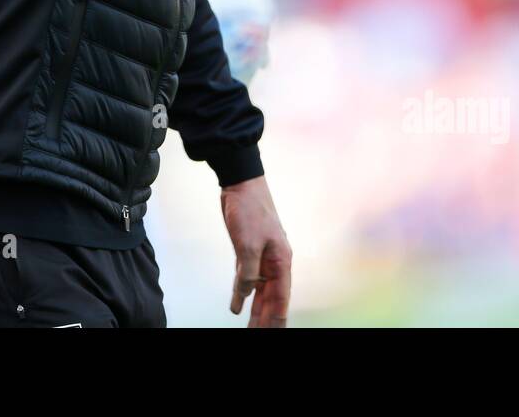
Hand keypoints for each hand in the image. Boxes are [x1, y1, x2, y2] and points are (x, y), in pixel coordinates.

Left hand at [220, 176, 291, 326]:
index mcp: (281, 260)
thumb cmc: (250, 210)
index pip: (281, 297)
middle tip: (257, 333)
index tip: (274, 332)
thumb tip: (245, 294)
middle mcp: (274, 262)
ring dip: (255, 309)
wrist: (240, 185)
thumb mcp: (248, 244)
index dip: (277, 317)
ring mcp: (261, 257)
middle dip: (265, 318)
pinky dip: (242, 293)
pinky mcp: (247, 251)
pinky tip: (237, 306)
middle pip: (271, 297)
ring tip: (250, 328)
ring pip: (259, 290)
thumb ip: (247, 273)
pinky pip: (246, 278)